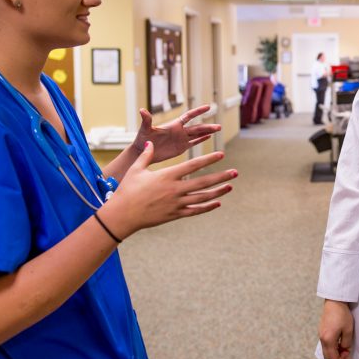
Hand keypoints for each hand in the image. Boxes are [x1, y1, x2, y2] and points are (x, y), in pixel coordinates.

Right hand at [103, 142, 237, 238]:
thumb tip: (151, 143)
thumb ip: (146, 156)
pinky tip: (217, 203)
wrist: (123, 215)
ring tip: (230, 186)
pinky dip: (207, 207)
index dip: (209, 159)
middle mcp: (175, 189)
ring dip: (218, 191)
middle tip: (235, 172)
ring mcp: (176, 203)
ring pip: (203, 197)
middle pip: (204, 182)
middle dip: (221, 176)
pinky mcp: (175, 215)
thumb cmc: (128, 191)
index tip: (221, 154)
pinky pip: (195, 210)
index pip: (193, 165)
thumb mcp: (136, 170)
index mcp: (167, 176)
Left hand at [135, 105, 220, 162]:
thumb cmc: (142, 139)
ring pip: (197, 134)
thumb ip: (146, 120)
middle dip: (207, 127)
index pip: (188, 116)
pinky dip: (201, 140)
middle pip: (197, 127)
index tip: (208, 107)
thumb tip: (142, 110)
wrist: (142, 152)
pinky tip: (209, 137)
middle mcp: (179, 131)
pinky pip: (193, 143)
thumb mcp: (145, 129)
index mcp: (174, 125)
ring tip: (218, 129)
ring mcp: (181, 139)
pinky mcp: (181, 148)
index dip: (198, 112)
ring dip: (207, 132)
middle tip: (219, 127)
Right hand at [319, 299, 353, 358]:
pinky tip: (340, 343)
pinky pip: (326, 345)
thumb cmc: (342, 314)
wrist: (334, 301)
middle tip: (348, 356)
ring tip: (345, 348)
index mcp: (328, 340)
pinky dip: (333, 348)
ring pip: (326, 351)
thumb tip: (345, 350)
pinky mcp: (322, 331)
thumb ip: (346, 343)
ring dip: (335, 353)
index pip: (333, 358)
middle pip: (328, 357)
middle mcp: (322, 339)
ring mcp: (320, 335)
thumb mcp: (348, 330)